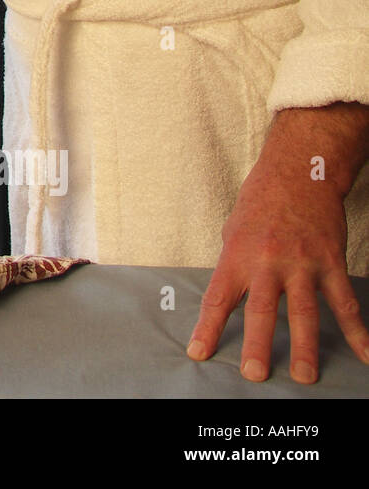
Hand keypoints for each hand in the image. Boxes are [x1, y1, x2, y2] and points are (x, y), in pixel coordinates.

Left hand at [187, 103, 368, 382]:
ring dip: (306, 346)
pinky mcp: (330, 261)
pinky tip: (365, 354)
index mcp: (236, 256)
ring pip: (303, 312)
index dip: (207, 327)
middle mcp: (267, 262)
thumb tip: (229, 296)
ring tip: (306, 377)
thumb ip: (234, 266)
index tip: (198, 353)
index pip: (217, 298)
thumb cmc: (260, 204)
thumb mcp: (233, 232)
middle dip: (257, 345)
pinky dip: (357, 330)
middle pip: (261, 310)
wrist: (297, 173)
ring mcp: (301, 263)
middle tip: (254, 375)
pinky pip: (344, 301)